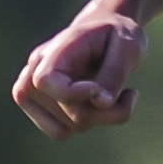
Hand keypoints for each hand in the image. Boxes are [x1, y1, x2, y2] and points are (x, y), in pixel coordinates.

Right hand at [11, 9, 146, 140]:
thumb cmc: (116, 34)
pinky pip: (61, 132)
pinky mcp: (39, 109)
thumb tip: (100, 104)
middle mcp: (33, 70)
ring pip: (65, 129)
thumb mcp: (128, 46)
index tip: (100, 90)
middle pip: (70, 113)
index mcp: (55, 49)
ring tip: (114, 96)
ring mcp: (31, 92)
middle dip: (105, 112)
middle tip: (130, 94)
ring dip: (98, 119)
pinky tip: (100, 105)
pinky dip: (86, 124)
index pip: (45, 81)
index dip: (72, 94)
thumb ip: (115, 73)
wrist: (102, 31)